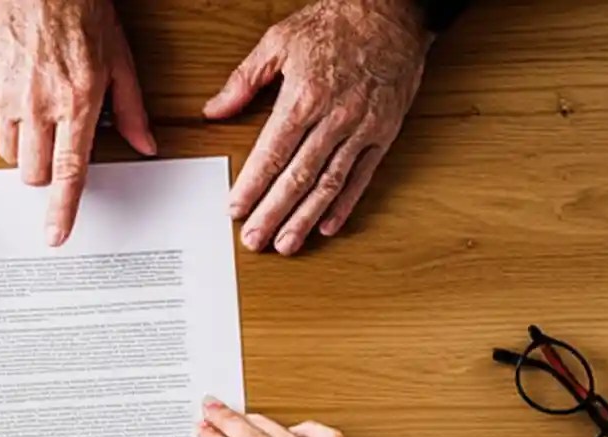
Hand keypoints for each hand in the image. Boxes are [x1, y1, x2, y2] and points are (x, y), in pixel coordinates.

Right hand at [0, 0, 155, 246]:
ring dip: (26, 151)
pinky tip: (22, 103)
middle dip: (45, 173)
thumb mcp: (120, 64)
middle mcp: (40, 104)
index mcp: (77, 103)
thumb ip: (131, 112)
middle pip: (33, 173)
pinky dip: (8, 126)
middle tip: (57, 149)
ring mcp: (9, 96)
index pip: (68, 173)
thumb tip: (146, 146)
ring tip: (41, 121)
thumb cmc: (84, 16)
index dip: (62, 211)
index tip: (56, 235)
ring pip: (10, 155)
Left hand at [204, 0, 430, 253]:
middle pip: (297, 178)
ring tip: (287, 243)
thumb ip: (243, 80)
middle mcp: (334, 118)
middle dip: (273, 213)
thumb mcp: (278, 41)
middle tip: (255, 240)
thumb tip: (214, 110)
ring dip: (305, 218)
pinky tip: (328, 225)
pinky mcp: (384, 133)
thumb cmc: (336, 23)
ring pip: (329, 184)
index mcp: (303, 97)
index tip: (235, 209)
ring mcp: (361, 129)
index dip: (252, 186)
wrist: (393, 10)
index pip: (271, 154)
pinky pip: (363, 176)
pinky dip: (345, 204)